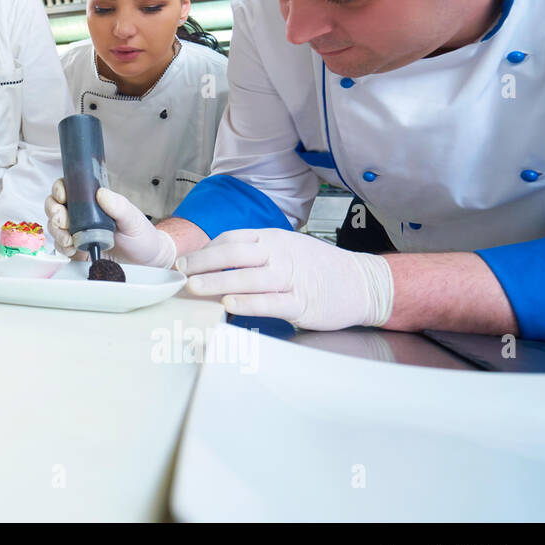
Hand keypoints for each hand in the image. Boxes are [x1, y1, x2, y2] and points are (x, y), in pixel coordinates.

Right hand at [44, 180, 176, 268]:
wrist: (146, 260)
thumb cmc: (141, 235)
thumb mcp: (132, 218)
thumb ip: (118, 206)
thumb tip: (100, 193)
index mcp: (92, 201)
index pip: (68, 188)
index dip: (59, 189)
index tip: (62, 196)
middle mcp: (81, 214)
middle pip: (54, 206)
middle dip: (54, 212)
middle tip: (63, 221)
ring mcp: (77, 232)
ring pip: (54, 226)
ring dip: (57, 231)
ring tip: (69, 239)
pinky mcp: (76, 250)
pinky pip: (60, 247)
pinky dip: (62, 248)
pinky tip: (72, 249)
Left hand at [176, 229, 393, 330]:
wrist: (363, 283)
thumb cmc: (318, 267)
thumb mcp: (287, 249)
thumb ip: (255, 253)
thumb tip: (213, 262)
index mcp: (274, 239)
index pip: (232, 239)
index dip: (205, 250)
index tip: (184, 261)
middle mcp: (281, 254)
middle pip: (235, 254)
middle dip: (204, 263)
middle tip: (181, 272)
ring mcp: (293, 278)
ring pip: (249, 277)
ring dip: (219, 282)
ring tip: (195, 287)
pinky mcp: (303, 302)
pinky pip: (271, 302)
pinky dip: (248, 303)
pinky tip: (229, 305)